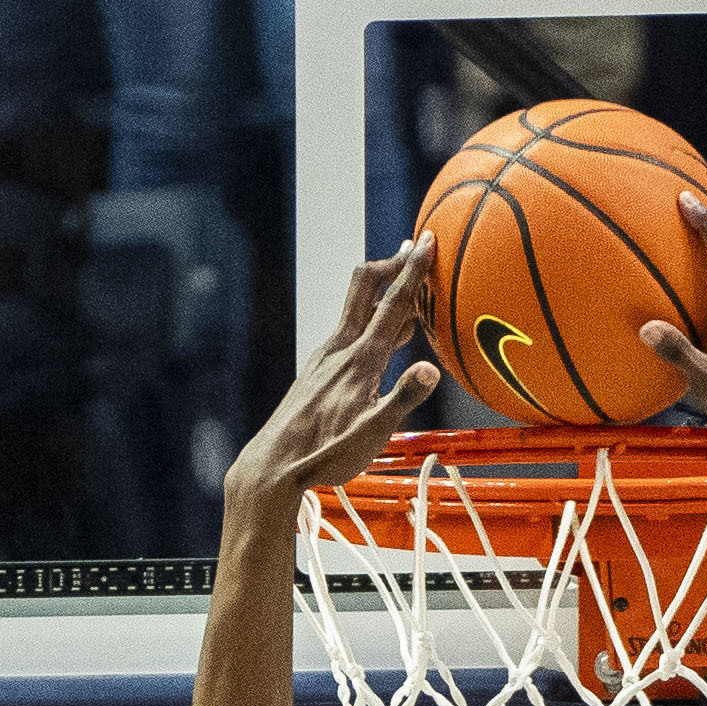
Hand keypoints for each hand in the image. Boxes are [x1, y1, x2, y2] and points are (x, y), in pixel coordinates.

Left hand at [218, 239, 439, 529]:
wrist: (275, 464)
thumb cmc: (325, 454)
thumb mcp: (372, 434)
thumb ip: (402, 399)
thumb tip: (431, 371)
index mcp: (361, 360)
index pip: (393, 303)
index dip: (413, 270)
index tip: (427, 241)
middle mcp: (341, 349)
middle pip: (365, 287)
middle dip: (392, 263)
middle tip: (415, 247)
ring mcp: (327, 357)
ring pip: (358, 310)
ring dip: (384, 292)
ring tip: (407, 286)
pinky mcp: (319, 369)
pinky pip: (351, 331)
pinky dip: (372, 320)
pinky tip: (382, 336)